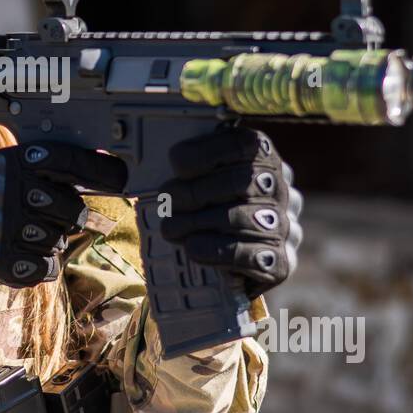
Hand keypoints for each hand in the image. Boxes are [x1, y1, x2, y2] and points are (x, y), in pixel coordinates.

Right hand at [0, 143, 127, 288]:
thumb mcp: (7, 163)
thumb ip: (50, 163)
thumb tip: (107, 160)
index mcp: (20, 161)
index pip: (78, 164)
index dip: (106, 173)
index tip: (121, 180)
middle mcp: (18, 192)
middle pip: (74, 213)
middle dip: (63, 218)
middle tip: (38, 214)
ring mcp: (11, 228)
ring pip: (59, 243)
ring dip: (45, 242)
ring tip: (16, 232)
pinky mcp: (4, 260)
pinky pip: (46, 268)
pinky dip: (36, 265)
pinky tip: (15, 253)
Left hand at [157, 127, 302, 299]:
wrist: (229, 268)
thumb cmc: (207, 213)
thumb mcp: (196, 181)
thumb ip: (180, 164)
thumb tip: (124, 150)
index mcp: (264, 159)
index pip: (246, 144)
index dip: (209, 151)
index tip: (175, 162)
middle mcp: (283, 189)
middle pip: (243, 181)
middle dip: (196, 191)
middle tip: (166, 201)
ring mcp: (287, 227)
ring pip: (244, 218)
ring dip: (198, 223)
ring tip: (170, 228)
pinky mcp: (281, 263)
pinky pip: (252, 255)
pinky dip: (217, 250)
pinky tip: (193, 248)